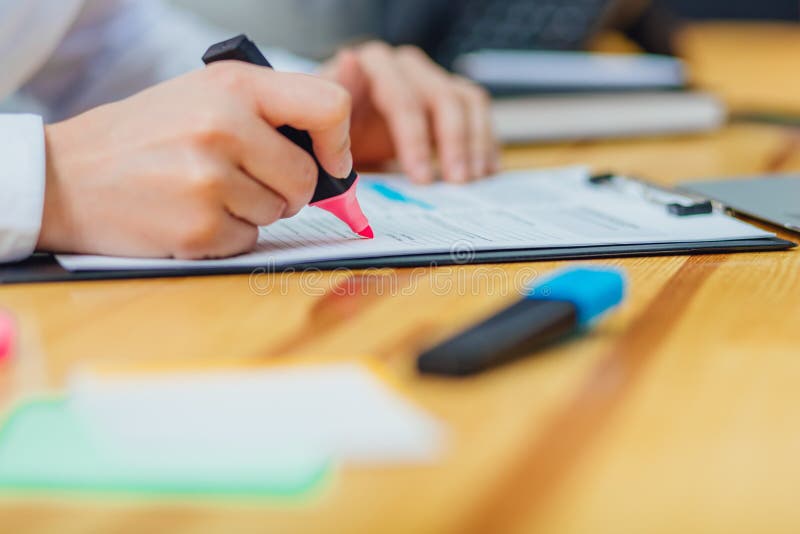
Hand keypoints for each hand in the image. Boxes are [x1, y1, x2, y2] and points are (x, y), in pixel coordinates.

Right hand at [38, 62, 352, 258]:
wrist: (69, 176)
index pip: (329, 106)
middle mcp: (223, 128)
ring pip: (277, 213)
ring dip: (251, 211)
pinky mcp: (199, 228)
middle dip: (285, 188)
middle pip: (304, 178)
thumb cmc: (146, 135)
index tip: (330, 161)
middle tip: (245, 180)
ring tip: (203, 191)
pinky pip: (248, 241)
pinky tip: (191, 215)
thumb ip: (269, 110)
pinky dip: (227, 235)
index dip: (337, 142)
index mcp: (232, 86)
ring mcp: (210, 180)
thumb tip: (331, 153)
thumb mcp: (203, 94)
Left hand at [320, 42, 499, 183]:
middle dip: (453, 144)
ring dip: (474, 143)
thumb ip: (334, 100)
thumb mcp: (323, 124)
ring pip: (467, 101)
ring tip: (472, 180)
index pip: (402, 99)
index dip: (414, 141)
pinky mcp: (449, 93)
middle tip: (457, 182)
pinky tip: (485, 170)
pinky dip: (484, 140)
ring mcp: (430, 77)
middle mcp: (405, 65)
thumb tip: (349, 59)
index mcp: (372, 66)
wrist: (336, 130)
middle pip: (442, 98)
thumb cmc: (328, 130)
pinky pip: (477, 110)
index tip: (422, 180)